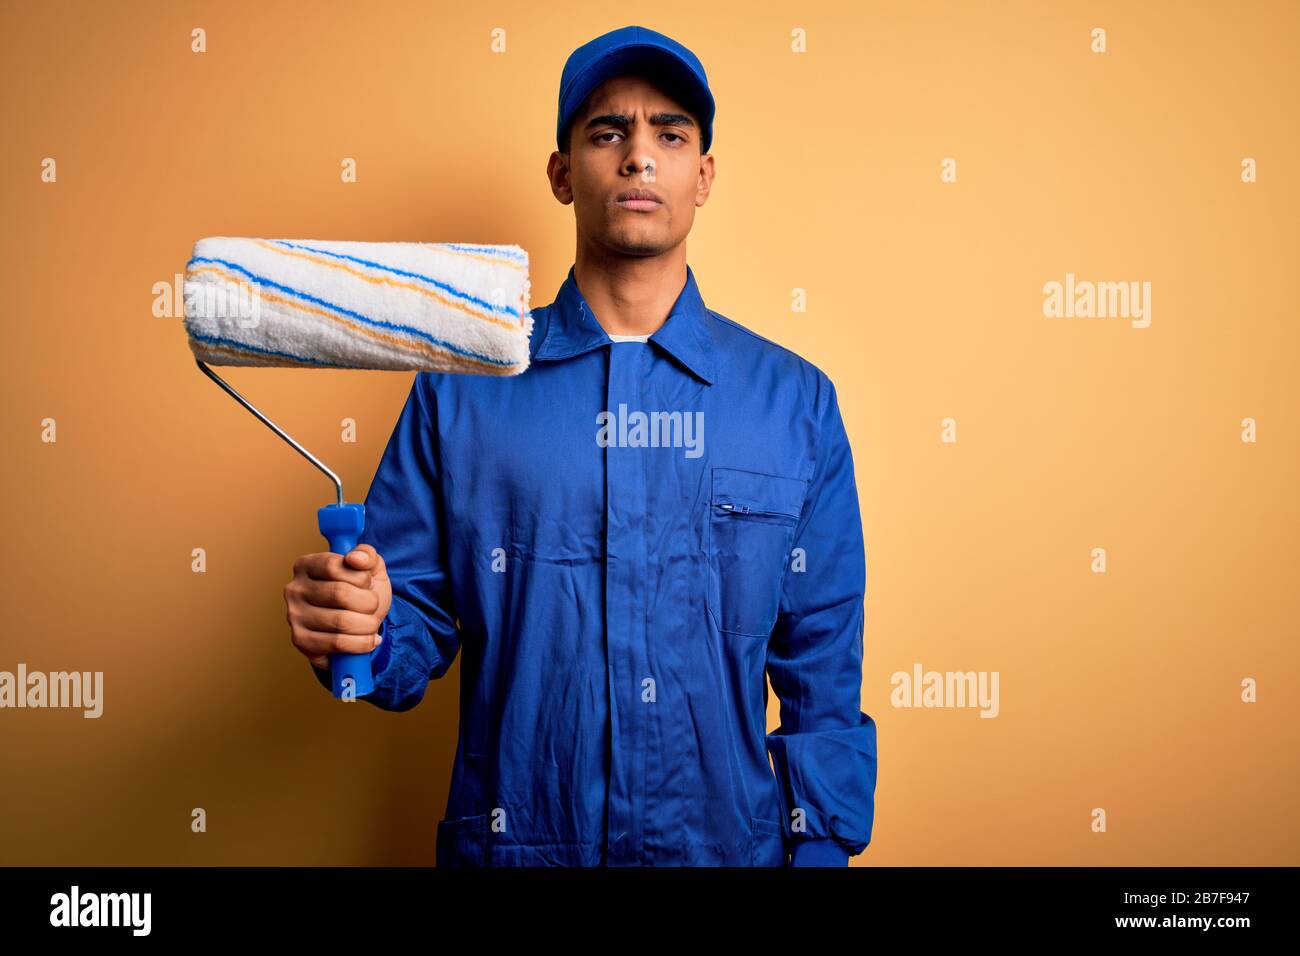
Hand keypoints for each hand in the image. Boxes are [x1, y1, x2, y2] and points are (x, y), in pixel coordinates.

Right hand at [284, 544, 392, 668]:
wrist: (359, 627)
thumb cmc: (362, 594)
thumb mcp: (371, 570)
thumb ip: (367, 556)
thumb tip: (355, 558)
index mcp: (306, 565)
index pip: (334, 566)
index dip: (360, 577)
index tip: (367, 583)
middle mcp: (295, 589)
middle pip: (340, 594)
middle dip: (368, 602)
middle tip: (372, 606)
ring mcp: (294, 616)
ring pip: (341, 621)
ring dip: (368, 624)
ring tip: (371, 623)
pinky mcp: (301, 641)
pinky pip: (338, 643)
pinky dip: (362, 643)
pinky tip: (368, 639)